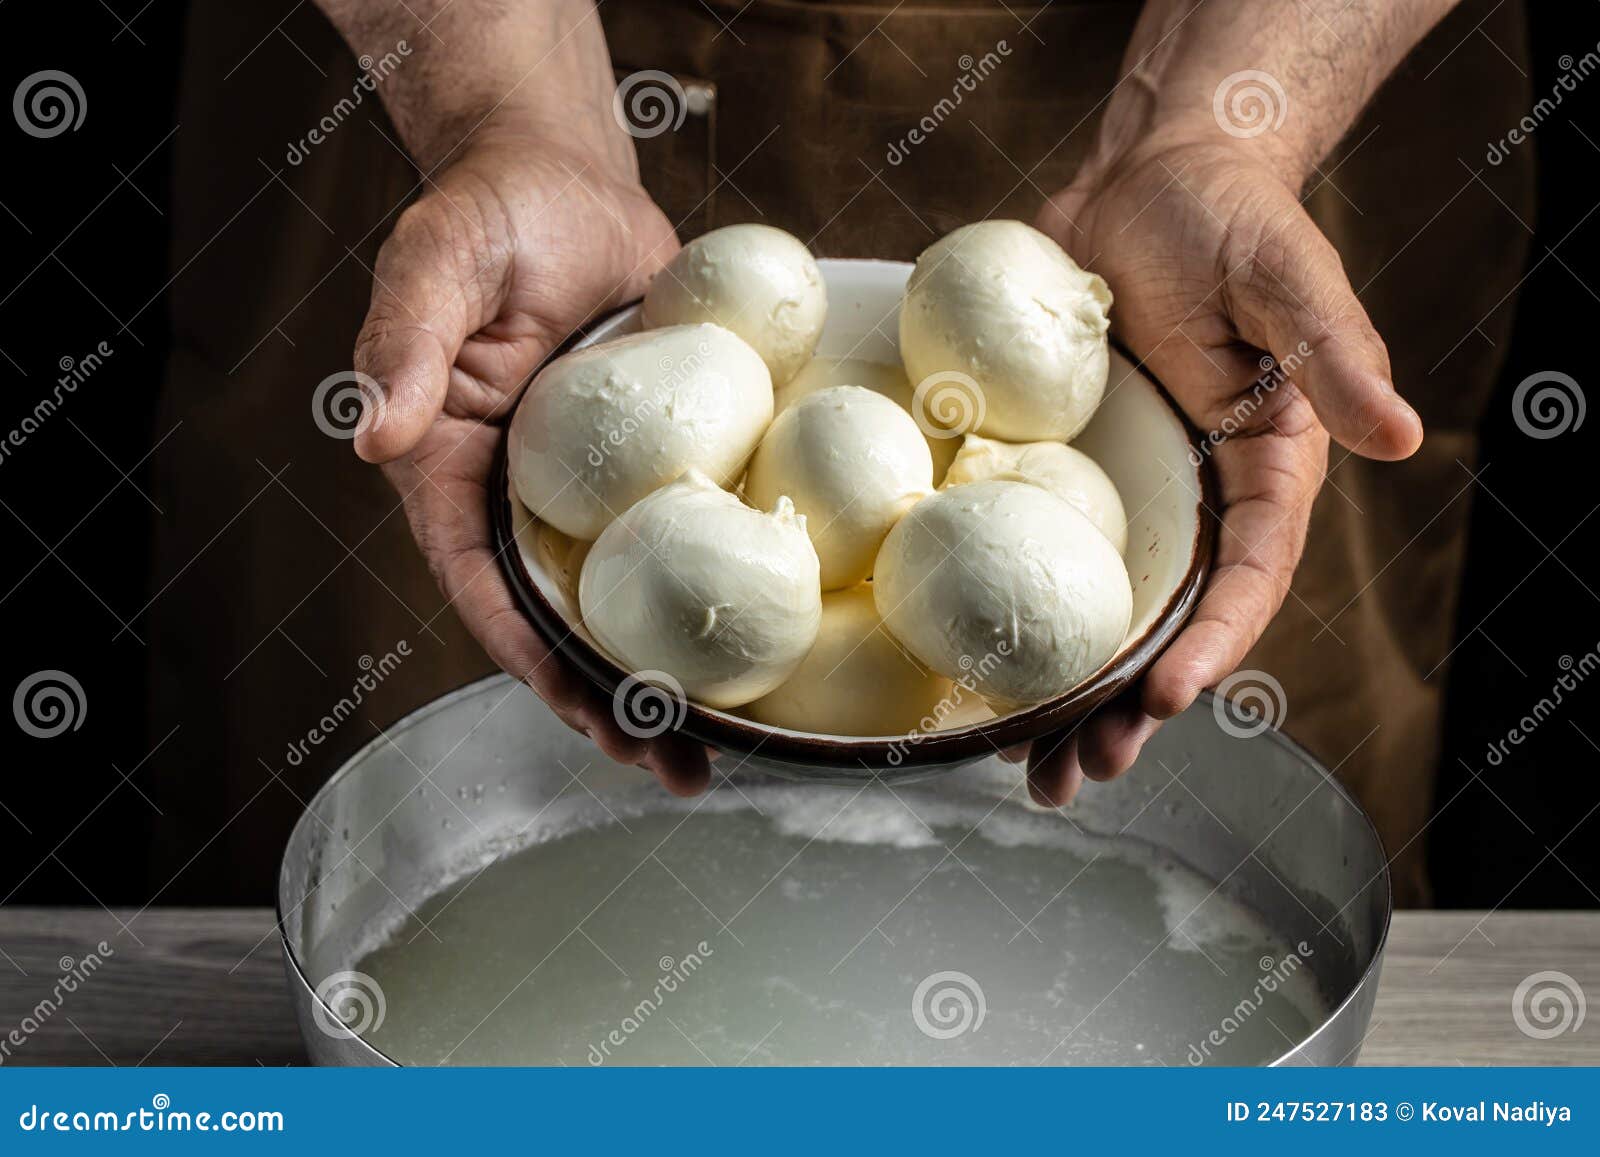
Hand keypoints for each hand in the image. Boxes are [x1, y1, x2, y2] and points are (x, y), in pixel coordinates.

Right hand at [350, 132, 710, 793]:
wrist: (566, 181)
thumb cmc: (488, 214)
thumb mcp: (436, 265)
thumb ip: (406, 345)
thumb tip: (376, 436)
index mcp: (452, 471)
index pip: (480, 586)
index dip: (530, 658)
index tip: (587, 714)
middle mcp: (521, 499)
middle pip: (559, 621)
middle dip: (608, 703)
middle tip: (670, 768)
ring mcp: (592, 490)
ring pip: (626, 599)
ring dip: (666, 674)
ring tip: (721, 747)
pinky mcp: (652, 465)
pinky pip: (681, 537)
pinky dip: (711, 591)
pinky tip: (764, 638)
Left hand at [1025, 137, 1422, 804]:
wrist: (1146, 178)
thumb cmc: (1231, 217)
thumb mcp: (1289, 277)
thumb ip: (1337, 356)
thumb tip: (1401, 438)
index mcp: (1266, 470)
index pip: (1249, 576)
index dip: (1215, 641)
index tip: (1172, 694)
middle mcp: (1196, 498)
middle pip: (1168, 626)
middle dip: (1131, 709)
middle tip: (1083, 773)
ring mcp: (1124, 494)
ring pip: (1099, 616)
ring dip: (1068, 699)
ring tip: (1028, 773)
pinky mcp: (1060, 473)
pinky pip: (1034, 558)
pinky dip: (1012, 620)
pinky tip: (978, 682)